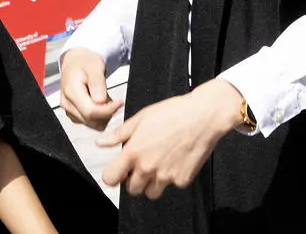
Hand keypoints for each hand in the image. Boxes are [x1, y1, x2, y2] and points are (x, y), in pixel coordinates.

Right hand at [57, 47, 120, 130]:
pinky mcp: (74, 115)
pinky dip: (100, 116)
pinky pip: (91, 123)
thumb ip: (98, 83)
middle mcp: (67, 104)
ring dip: (104, 115)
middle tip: (115, 99)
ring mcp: (70, 111)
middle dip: (107, 112)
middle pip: (91, 120)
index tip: (120, 102)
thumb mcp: (95, 66)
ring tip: (106, 99)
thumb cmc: (85, 62)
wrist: (76, 62)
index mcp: (71, 91)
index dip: (108, 110)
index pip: (90, 111)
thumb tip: (100, 101)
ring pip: (93, 124)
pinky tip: (101, 103)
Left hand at [98, 79, 245, 198]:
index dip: (113, 175)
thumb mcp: (141, 117)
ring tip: (160, 163)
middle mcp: (148, 168)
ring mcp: (166, 176)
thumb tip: (101, 142)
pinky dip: (173, 177)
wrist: (204, 115)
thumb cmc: (174, 112)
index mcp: (134, 152)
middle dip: (135, 179)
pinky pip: (172, 185)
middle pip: (132, 189)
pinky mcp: (182, 180)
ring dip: (152, 182)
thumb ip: (119, 134)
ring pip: (151, 192)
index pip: (110, 179)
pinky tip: (176, 160)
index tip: (118, 170)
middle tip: (144, 163)